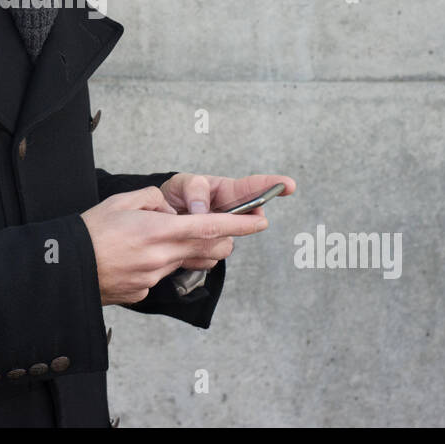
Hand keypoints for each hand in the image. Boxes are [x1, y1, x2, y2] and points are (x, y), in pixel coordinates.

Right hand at [80, 185, 268, 305]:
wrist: (63, 268)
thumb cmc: (89, 231)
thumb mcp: (121, 201)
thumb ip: (152, 201)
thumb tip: (170, 210)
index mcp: (157, 231)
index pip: (209, 227)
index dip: (239, 224)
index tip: (260, 221)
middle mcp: (160, 258)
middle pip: (205, 249)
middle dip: (220, 238)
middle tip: (222, 228)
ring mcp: (153, 279)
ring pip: (182, 261)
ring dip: (181, 249)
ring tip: (153, 238)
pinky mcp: (142, 292)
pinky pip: (160, 274)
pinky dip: (155, 262)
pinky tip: (132, 257)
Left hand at [158, 172, 295, 269]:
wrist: (155, 222)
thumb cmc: (173, 197)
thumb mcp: (181, 184)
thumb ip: (194, 190)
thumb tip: (202, 209)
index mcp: (225, 193)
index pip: (252, 188)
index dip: (271, 185)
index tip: (289, 185)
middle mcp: (229, 216)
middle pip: (246, 222)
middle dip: (243, 221)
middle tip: (248, 219)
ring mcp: (220, 235)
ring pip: (226, 244)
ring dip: (207, 238)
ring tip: (185, 225)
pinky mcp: (208, 254)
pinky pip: (209, 258)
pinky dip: (194, 253)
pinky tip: (182, 244)